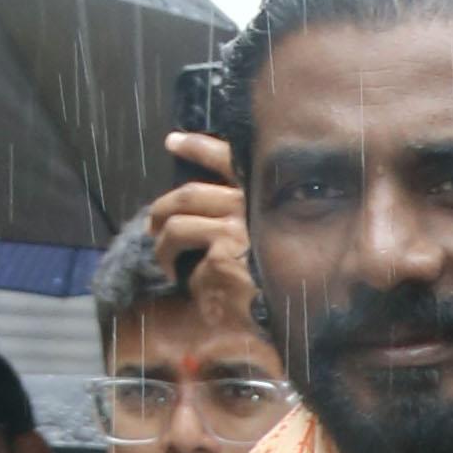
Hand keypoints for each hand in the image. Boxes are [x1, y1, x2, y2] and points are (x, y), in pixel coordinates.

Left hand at [151, 134, 266, 344]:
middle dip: (160, 210)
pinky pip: (187, 259)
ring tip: (165, 261)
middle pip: (188, 194)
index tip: (172, 142)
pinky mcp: (222, 256)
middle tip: (152, 226)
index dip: (195, 146)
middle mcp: (247, 204)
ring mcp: (234, 228)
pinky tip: (190, 286)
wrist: (300, 311)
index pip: (225, 157)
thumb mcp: (269, 238)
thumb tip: (201, 214)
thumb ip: (243, 219)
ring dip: (162, 246)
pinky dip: (183, 275)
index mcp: (260, 193)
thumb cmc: (285, 278)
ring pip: (176, 225)